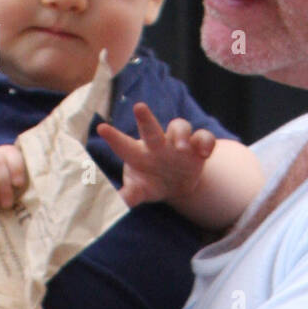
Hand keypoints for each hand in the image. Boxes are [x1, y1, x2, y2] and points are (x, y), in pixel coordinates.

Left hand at [97, 103, 215, 208]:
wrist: (177, 185)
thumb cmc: (151, 183)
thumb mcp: (140, 191)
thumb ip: (131, 195)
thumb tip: (120, 201)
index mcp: (138, 154)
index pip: (123, 145)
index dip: (113, 137)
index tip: (101, 129)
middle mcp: (157, 144)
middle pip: (150, 128)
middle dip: (145, 118)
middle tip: (139, 107)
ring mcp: (178, 143)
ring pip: (180, 126)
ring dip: (180, 133)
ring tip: (180, 147)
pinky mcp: (197, 147)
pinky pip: (204, 137)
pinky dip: (206, 143)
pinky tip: (204, 153)